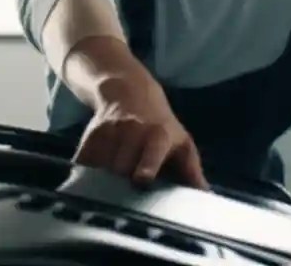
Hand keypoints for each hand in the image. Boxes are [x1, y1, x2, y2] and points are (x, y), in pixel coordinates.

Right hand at [75, 76, 209, 189]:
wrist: (130, 93)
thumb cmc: (162, 127)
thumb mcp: (182, 143)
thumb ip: (191, 172)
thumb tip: (205, 197)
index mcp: (158, 135)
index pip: (151, 152)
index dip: (146, 166)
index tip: (141, 179)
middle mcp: (132, 130)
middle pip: (121, 167)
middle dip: (123, 184)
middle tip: (127, 197)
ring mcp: (109, 132)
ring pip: (101, 167)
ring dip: (106, 182)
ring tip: (114, 187)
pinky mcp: (89, 135)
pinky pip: (85, 163)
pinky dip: (89, 175)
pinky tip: (97, 178)